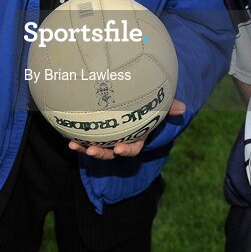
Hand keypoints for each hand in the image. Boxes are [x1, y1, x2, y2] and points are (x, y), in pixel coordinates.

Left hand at [68, 99, 186, 159]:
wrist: (133, 98)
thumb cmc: (147, 104)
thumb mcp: (158, 105)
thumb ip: (169, 107)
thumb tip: (183, 107)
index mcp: (136, 137)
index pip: (132, 148)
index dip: (126, 150)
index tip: (119, 149)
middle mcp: (120, 140)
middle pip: (111, 152)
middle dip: (101, 153)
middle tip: (92, 151)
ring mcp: (107, 137)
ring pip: (96, 147)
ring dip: (85, 148)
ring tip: (74, 145)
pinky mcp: (95, 132)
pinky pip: (86, 137)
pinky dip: (77, 138)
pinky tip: (67, 136)